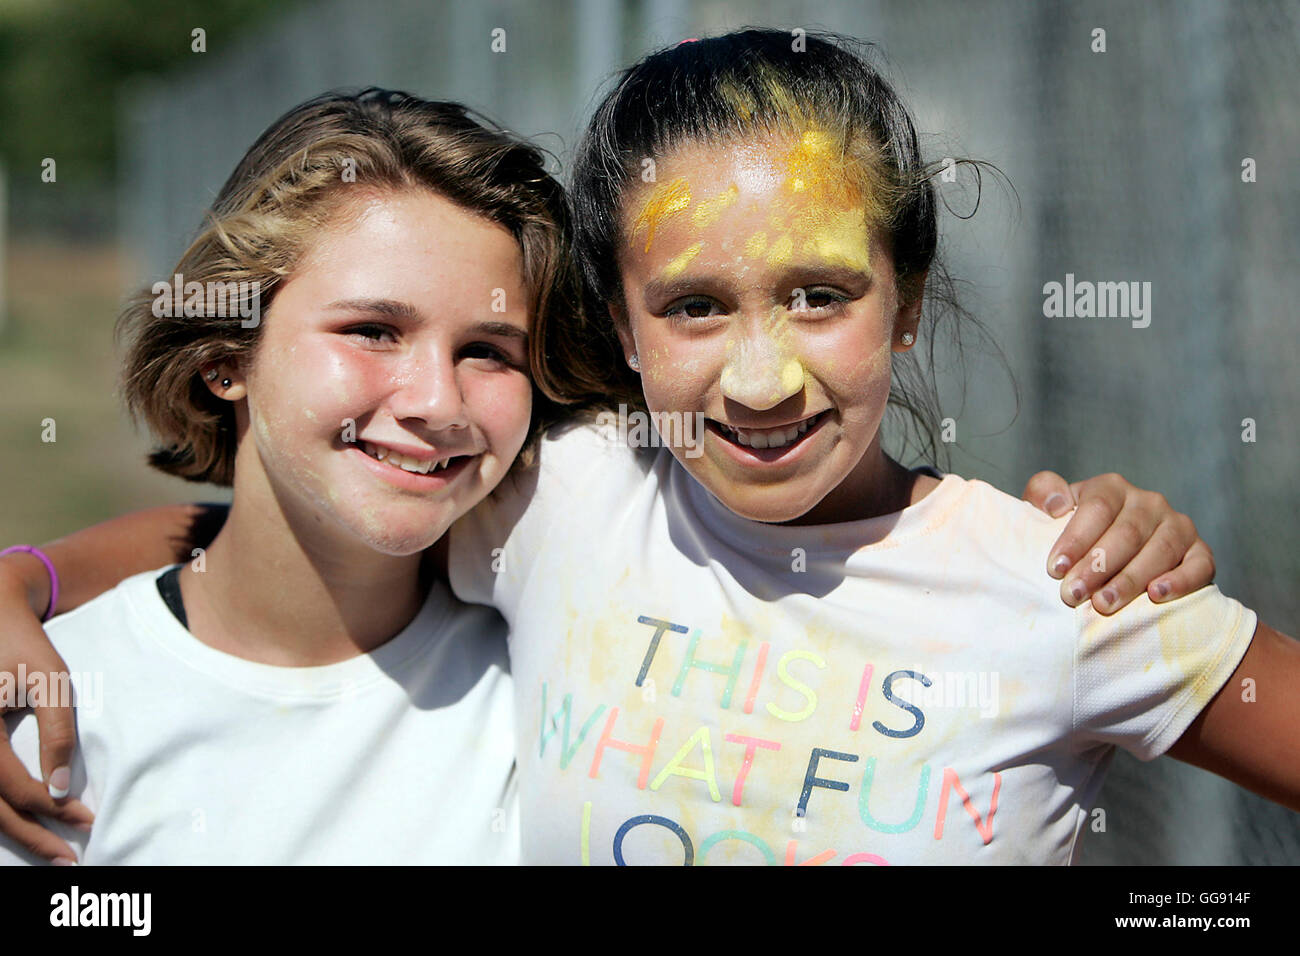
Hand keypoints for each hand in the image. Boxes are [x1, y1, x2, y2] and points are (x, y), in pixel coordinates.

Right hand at [0, 566, 93, 862]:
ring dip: (12, 832)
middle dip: (30, 837)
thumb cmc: (23, 645)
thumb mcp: (51, 680)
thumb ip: (57, 732)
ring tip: (48, 853)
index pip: (16, 789)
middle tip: (68, 859)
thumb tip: (62, 787)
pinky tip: (22, 826)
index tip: (88, 819)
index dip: (52, 809)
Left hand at [1021, 471, 1214, 614]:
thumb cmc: (1074, 537)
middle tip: (1073, 594)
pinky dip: (1181, 580)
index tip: (1056, 569)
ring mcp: (1178, 525)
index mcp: (1112, 487)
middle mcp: (1149, 502)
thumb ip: (1043, 494)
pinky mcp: (1200, 552)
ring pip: (1160, 549)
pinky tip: (1157, 595)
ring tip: (1104, 604)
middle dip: (1098, 566)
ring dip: (1130, 579)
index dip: (1076, 538)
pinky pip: (1199, 564)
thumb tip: (1057, 505)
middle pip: (1127, 532)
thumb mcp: (1050, 512)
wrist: (1109, 559)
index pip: (1098, 508)